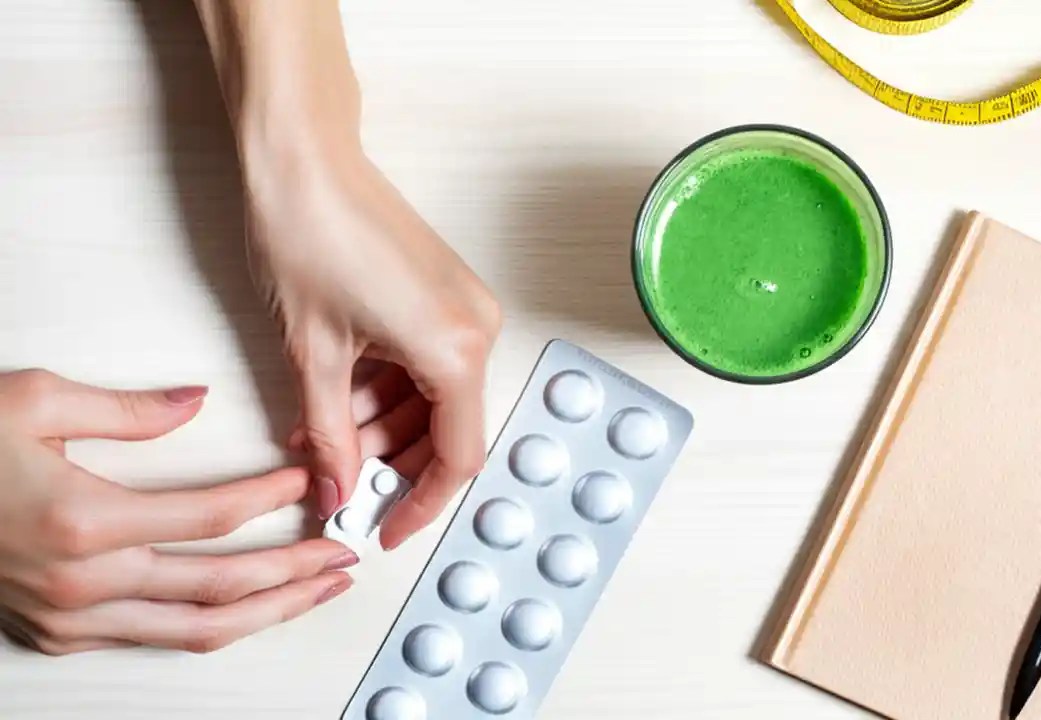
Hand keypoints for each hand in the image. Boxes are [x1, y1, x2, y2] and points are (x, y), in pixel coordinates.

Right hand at [0, 370, 355, 654]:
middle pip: (220, 587)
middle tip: (345, 553)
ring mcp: (68, 618)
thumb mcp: (34, 400)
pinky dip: (210, 625)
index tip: (310, 483)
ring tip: (318, 590)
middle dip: (296, 571)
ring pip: (195, 629)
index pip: (211, 517)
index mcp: (83, 521)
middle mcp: (82, 582)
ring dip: (268, 611)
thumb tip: (196, 402)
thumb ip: (128, 409)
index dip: (272, 500)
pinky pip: (153, 640)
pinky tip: (247, 607)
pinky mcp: (56, 634)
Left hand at [245, 145, 500, 549]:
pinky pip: (429, 365)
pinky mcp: (447, 294)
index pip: (457, 458)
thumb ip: (332, 436)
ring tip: (319, 432)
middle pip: (447, 430)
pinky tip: (339, 397)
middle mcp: (477, 331)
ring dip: (383, 426)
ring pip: (435, 399)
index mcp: (455, 352)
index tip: (385, 530)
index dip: (420, 505)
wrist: (304, 155)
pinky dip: (389, 390)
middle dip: (389, 461)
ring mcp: (466, 309)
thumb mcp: (313, 355)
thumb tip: (336, 493)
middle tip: (334, 478)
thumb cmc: (309, 235)